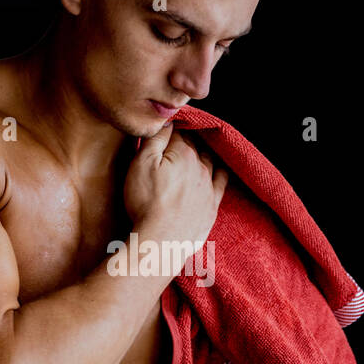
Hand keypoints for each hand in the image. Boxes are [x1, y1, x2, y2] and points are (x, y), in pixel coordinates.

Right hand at [124, 122, 227, 250]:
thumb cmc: (146, 203)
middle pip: (193, 147)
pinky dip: (220, 171)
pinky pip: (222, 181)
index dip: (169, 130)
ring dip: (201, 155)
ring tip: (192, 153)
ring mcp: (209, 187)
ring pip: (209, 161)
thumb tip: (165, 121)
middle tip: (172, 144)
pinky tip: (218, 169)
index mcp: (183, 154)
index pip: (177, 133)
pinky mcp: (212, 206)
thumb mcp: (141, 164)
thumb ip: (155, 139)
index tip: (163, 131)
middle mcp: (201, 167)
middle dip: (184, 142)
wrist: (161, 242)